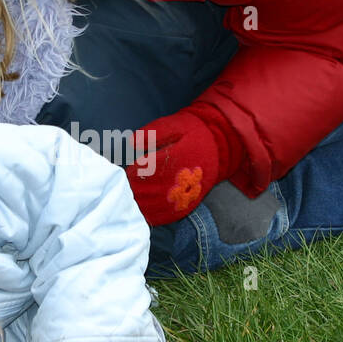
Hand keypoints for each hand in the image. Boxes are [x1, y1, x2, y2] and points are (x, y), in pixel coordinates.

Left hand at [125, 104, 242, 225]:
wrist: (220, 145)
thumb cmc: (193, 131)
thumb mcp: (175, 124)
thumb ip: (154, 132)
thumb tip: (132, 141)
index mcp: (179, 157)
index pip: (151, 169)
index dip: (135, 173)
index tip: (125, 172)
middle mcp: (184, 178)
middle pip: (153, 190)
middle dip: (136, 191)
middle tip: (122, 189)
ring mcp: (188, 193)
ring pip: (160, 205)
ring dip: (142, 205)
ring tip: (129, 202)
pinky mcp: (190, 202)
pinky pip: (172, 214)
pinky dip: (156, 216)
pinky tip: (145, 214)